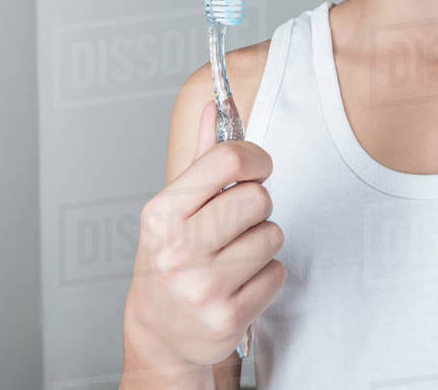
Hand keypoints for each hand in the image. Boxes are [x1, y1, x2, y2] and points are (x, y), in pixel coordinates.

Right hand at [124, 99, 285, 366]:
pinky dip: (266, 276)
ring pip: (273, 235)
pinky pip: (277, 273)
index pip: (228, 160)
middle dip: (257, 206)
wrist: (160, 334)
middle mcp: (178, 249)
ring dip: (262, 242)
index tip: (257, 168)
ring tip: (233, 256)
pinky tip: (239, 283)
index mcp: (162, 212)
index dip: (255, 158)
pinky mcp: (227, 317)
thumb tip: (215, 104)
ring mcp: (202, 287)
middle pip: (259, 198)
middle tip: (236, 222)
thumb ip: (200, 155)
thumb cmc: (172, 259)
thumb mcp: (174, 207)